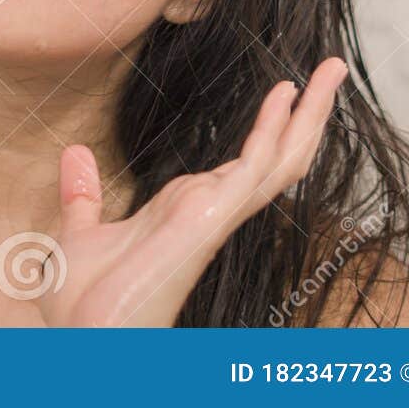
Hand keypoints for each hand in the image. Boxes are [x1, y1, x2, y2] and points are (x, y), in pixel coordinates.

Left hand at [36, 57, 349, 326]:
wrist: (85, 339)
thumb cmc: (86, 304)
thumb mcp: (79, 234)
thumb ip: (83, 196)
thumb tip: (76, 154)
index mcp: (186, 209)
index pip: (245, 162)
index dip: (272, 127)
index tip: (287, 91)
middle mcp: (210, 209)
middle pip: (276, 155)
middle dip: (308, 114)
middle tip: (332, 68)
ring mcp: (216, 214)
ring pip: (279, 158)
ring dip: (309, 114)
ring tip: (332, 70)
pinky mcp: (210, 219)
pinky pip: (252, 167)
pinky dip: (272, 130)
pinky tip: (286, 97)